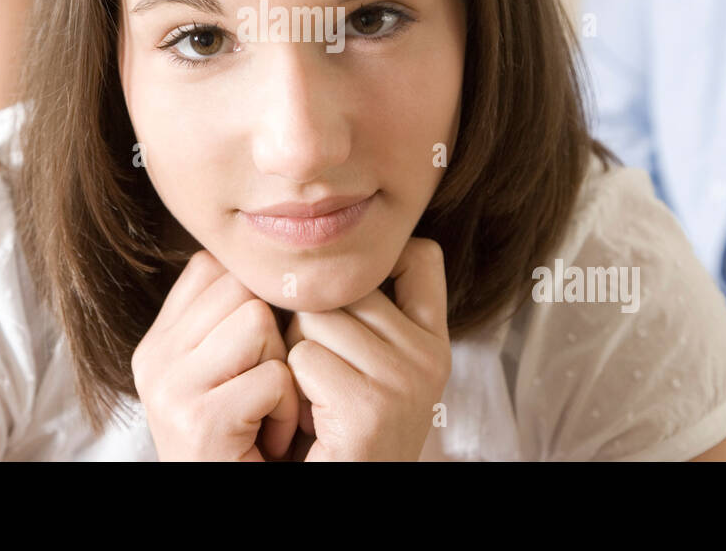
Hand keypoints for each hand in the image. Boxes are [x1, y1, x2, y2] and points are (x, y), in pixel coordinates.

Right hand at [132, 250, 299, 460]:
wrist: (224, 510)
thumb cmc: (241, 445)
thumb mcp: (220, 374)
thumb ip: (227, 319)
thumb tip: (268, 262)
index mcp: (157, 342)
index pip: (213, 268)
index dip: (253, 301)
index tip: (258, 354)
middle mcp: (153, 359)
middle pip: (242, 290)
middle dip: (271, 337)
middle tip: (265, 389)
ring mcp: (170, 388)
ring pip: (258, 323)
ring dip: (280, 371)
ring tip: (266, 413)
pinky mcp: (199, 419)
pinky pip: (273, 377)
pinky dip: (285, 411)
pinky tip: (268, 440)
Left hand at [280, 237, 451, 460]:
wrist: (345, 491)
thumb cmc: (336, 432)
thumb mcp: (370, 365)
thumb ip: (367, 312)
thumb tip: (322, 234)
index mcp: (435, 341)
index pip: (419, 254)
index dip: (373, 266)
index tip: (343, 305)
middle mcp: (431, 356)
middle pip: (343, 285)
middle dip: (311, 323)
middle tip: (318, 378)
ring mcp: (407, 379)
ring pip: (315, 318)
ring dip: (295, 355)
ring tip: (313, 400)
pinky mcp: (373, 406)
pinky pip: (302, 358)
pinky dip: (290, 388)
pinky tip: (309, 422)